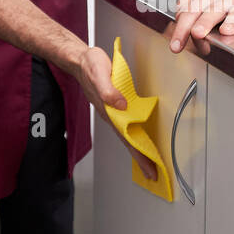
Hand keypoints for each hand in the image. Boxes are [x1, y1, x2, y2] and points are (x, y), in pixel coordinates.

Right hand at [73, 46, 157, 180]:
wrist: (81, 60)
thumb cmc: (90, 66)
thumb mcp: (99, 74)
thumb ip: (108, 90)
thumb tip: (121, 104)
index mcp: (109, 112)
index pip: (127, 139)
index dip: (139, 155)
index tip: (150, 169)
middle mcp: (112, 115)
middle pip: (129, 141)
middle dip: (141, 159)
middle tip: (153, 174)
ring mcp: (114, 112)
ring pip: (128, 135)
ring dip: (139, 149)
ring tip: (150, 161)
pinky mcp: (116, 105)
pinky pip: (128, 124)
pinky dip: (136, 134)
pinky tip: (140, 138)